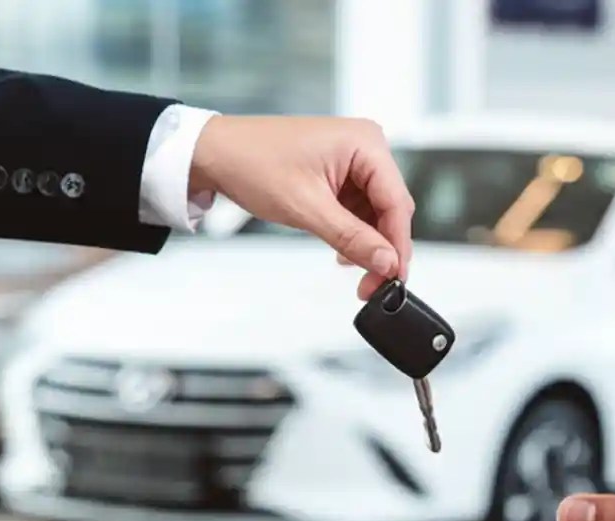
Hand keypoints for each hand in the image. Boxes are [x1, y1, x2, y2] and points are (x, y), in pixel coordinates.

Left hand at [190, 115, 414, 299]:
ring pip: (377, 212)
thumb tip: (386, 263)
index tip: (393, 278)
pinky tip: (342, 249)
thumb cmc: (252, 161)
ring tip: (352, 268)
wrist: (216, 153)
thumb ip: (352, 238)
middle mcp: (365, 145)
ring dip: (367, 242)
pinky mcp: (340, 171)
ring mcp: (353, 158)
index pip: (397, 203)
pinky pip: (359, 207)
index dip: (398, 245)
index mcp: (365, 143)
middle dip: (383, 248)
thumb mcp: (307, 208)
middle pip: (391, 208)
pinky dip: (354, 231)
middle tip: (374, 284)